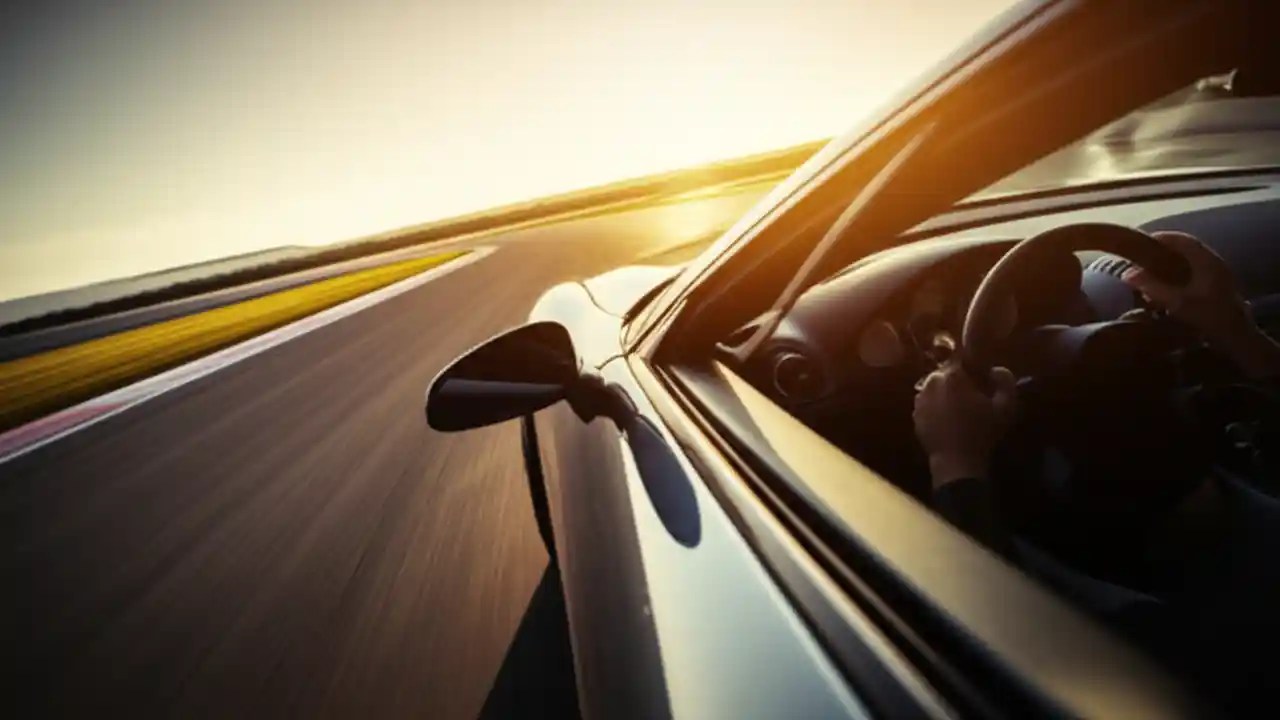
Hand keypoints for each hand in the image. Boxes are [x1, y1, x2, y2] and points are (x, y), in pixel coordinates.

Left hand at [914, 364, 1016, 487]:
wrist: (956, 461)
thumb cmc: (982, 432)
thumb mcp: (1005, 407)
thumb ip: (1005, 381)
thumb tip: (996, 369)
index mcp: (952, 376)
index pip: (961, 360)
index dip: (972, 369)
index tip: (981, 380)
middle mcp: (931, 382)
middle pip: (947, 374)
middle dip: (959, 382)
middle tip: (972, 398)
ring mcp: (920, 399)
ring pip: (936, 388)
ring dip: (946, 394)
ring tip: (960, 411)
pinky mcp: (915, 414)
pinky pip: (928, 404)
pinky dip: (936, 407)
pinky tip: (949, 421)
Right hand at [1123, 231, 1279, 378]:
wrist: (1238, 338)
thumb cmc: (1209, 317)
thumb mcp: (1177, 302)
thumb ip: (1152, 287)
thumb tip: (1127, 274)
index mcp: (1207, 261)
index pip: (1182, 240)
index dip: (1160, 238)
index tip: (1141, 242)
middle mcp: (1214, 263)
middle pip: (1186, 249)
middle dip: (1163, 252)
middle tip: (1142, 258)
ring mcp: (1218, 275)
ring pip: (1190, 262)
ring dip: (1171, 264)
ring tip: (1151, 273)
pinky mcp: (1218, 288)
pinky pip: (1195, 273)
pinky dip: (1178, 275)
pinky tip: (1166, 288)